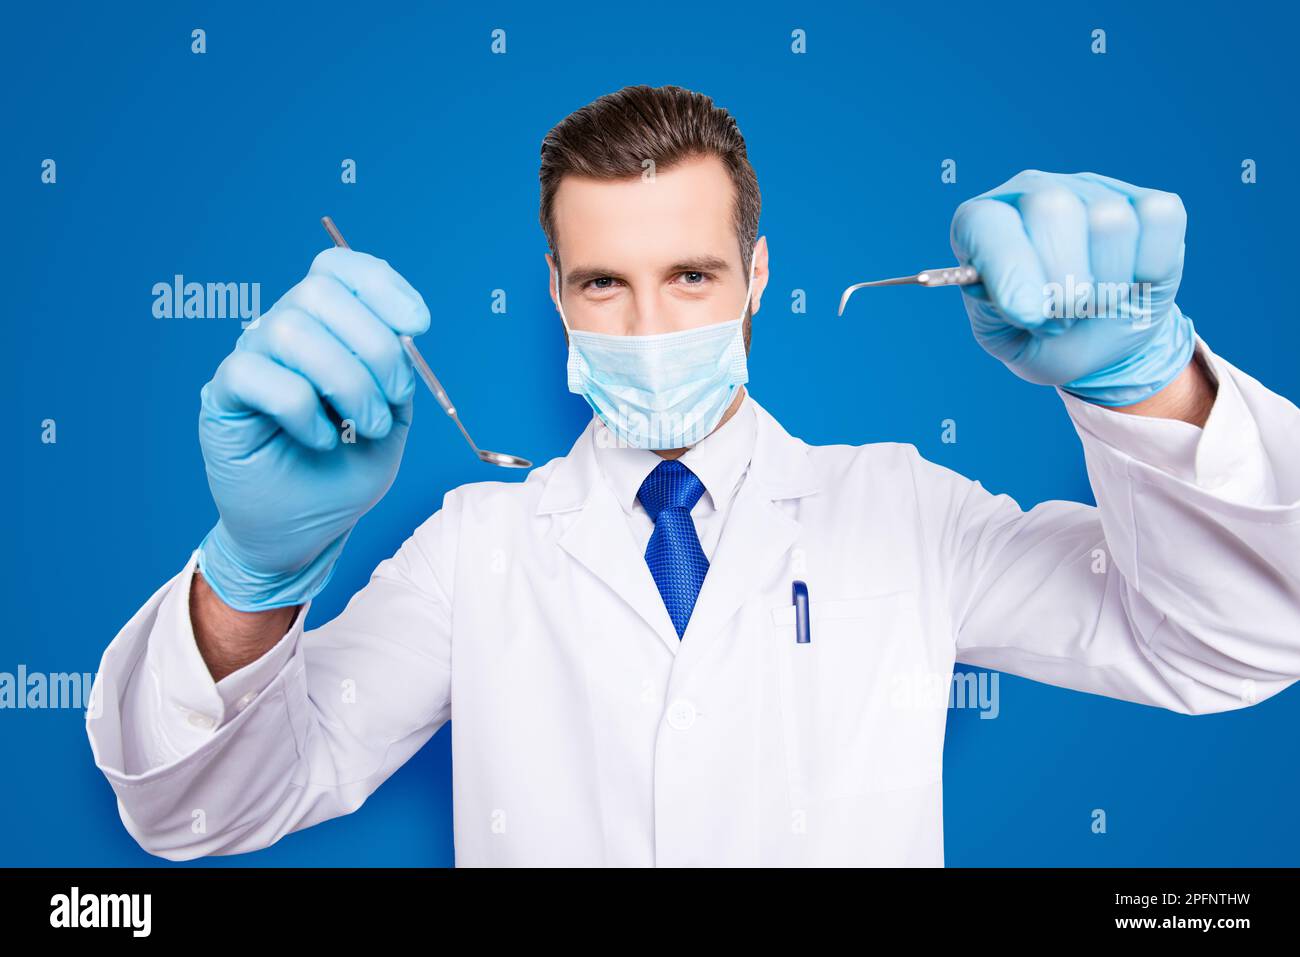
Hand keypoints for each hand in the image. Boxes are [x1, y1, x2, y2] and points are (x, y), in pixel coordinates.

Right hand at [196, 247, 430, 610]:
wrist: (303, 529)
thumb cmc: (345, 470)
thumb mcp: (392, 417)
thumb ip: (399, 372)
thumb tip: (403, 337)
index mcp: (327, 325)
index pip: (340, 268)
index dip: (383, 285)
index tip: (419, 326)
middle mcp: (284, 329)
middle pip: (320, 292)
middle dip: (375, 348)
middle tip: (392, 402)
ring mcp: (250, 358)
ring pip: (291, 330)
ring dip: (346, 382)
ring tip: (364, 426)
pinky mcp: (223, 395)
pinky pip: (257, 375)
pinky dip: (302, 409)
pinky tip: (320, 440)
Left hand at [949, 170, 1195, 405]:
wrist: (1094, 343)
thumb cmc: (1037, 335)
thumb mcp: (1004, 337)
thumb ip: (996, 312)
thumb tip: (1022, 298)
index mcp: (983, 222)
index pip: (987, 224)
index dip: (1009, 270)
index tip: (1026, 315)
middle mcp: (1035, 193)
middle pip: (1052, 210)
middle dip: (1062, 281)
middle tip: (1062, 315)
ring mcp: (1094, 192)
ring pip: (1109, 221)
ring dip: (1106, 284)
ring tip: (1093, 303)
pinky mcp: (1148, 203)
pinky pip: (1160, 220)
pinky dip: (1150, 265)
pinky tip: (1130, 280)